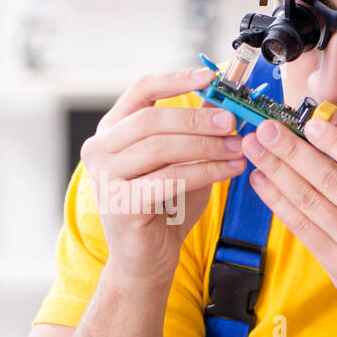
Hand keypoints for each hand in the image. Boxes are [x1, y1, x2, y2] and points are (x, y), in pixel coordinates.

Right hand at [80, 69, 245, 286]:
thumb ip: (195, 130)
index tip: (209, 76)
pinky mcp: (120, 204)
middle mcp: (99, 150)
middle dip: (198, 118)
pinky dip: (206, 171)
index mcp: (111, 131)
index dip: (176, 80)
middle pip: (152, 119)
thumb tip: (224, 97)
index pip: (140, 90)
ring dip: (206, 145)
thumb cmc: (164, 209)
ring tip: (237, 147)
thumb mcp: (181, 160)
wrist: (146, 260)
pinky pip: (170, 178)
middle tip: (232, 121)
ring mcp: (105, 177)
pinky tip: (231, 169)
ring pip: (161, 148)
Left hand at [240, 117, 336, 336]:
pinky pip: (304, 229)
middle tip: (264, 129)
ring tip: (254, 151)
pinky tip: (263, 184)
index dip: (335, 143)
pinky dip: (279, 203)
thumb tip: (327, 144)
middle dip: (291, 151)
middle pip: (330, 181)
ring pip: (310, 203)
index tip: (308, 124)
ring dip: (277, 173)